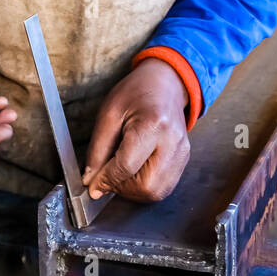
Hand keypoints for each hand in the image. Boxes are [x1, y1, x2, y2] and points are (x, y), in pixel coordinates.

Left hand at [83, 58, 189, 202]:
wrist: (165, 84)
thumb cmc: (137, 93)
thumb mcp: (108, 114)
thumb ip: (97, 151)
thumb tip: (92, 181)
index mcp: (153, 124)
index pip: (126, 166)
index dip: (106, 180)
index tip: (93, 185)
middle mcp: (173, 141)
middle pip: (146, 186)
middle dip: (122, 188)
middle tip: (109, 176)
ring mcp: (182, 152)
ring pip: (157, 192)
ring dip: (134, 190)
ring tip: (123, 171)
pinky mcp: (184, 159)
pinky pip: (164, 187)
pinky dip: (146, 185)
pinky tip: (137, 170)